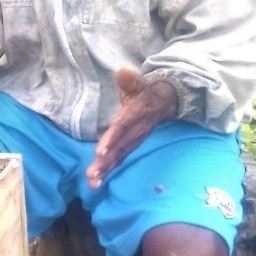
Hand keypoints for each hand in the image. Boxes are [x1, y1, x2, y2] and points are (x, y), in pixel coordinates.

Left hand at [86, 68, 177, 188]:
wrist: (163, 103)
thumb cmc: (145, 93)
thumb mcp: (139, 83)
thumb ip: (131, 80)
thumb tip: (124, 72)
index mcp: (133, 116)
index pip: (121, 129)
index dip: (111, 140)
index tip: (100, 152)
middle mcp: (133, 132)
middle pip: (118, 149)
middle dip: (105, 163)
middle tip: (92, 175)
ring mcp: (132, 141)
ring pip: (118, 157)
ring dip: (105, 170)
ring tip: (92, 183)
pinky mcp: (129, 146)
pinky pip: (118, 159)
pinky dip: (108, 171)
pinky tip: (95, 182)